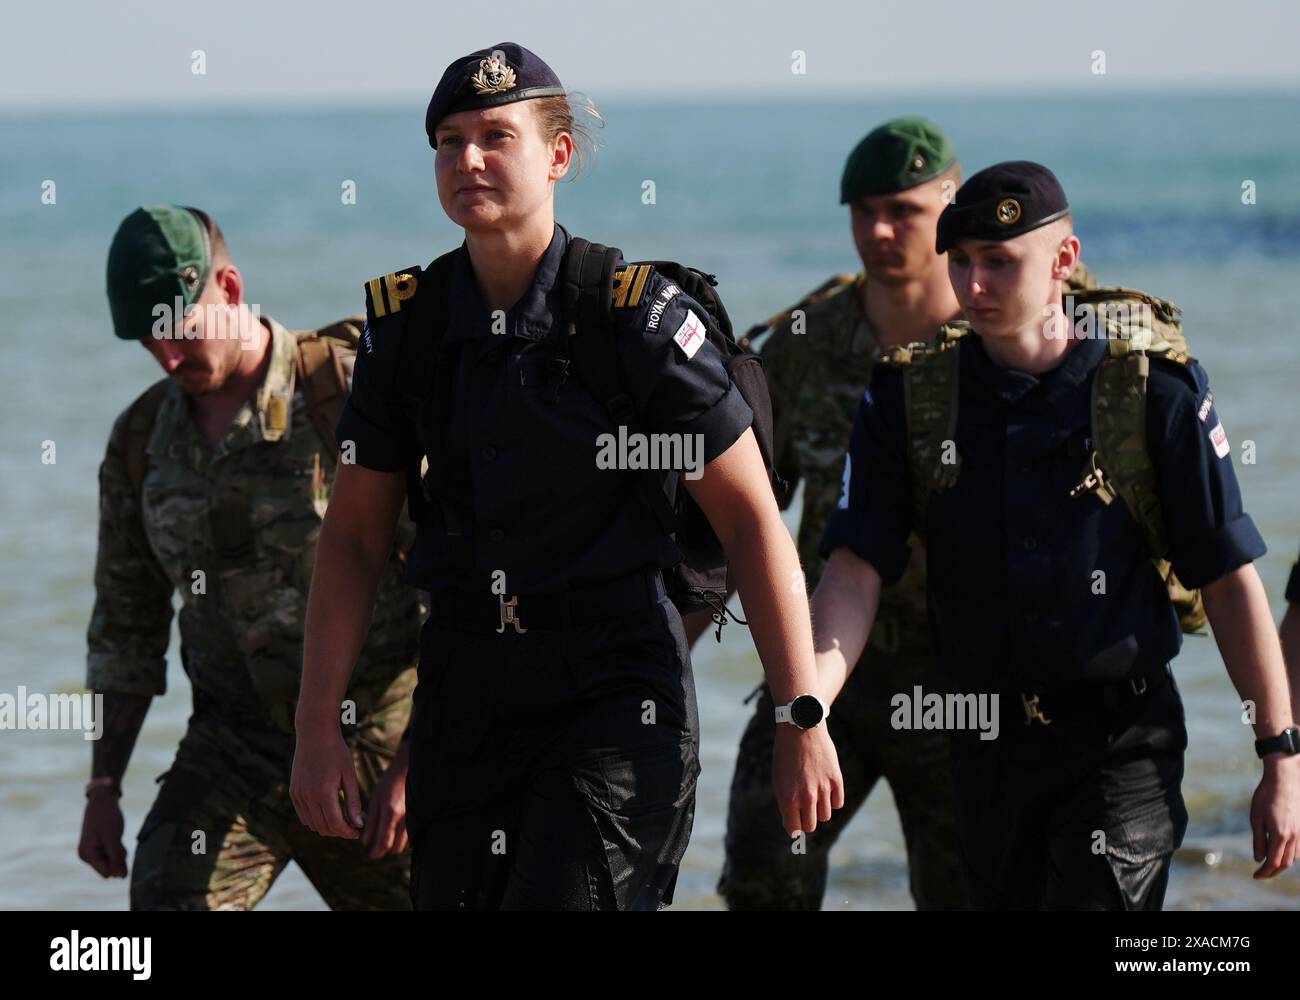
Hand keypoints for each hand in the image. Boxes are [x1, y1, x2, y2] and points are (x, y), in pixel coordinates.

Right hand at [78, 790, 127, 877]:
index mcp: (86, 855)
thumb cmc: (106, 818)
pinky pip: (112, 853)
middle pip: (111, 867)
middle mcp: (87, 855)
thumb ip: (116, 857)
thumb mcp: (113, 838)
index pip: (107, 872)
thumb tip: (121, 877)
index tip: (120, 848)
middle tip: (116, 839)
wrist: (102, 800)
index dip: (119, 864)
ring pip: (113, 860)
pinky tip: (116, 837)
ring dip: (119, 851)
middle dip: (119, 856)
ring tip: (115, 836)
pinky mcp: (98, 846)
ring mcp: (92, 851)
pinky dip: (118, 847)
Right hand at [291, 727, 363, 839]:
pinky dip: (315, 820)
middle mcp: (307, 796)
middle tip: (352, 826)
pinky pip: (303, 816)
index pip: (335, 824)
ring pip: (312, 824)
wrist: (314, 734)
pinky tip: (328, 812)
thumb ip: (353, 801)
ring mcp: (298, 795)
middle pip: (323, 827)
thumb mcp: (349, 775)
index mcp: (323, 792)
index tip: (357, 832)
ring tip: (342, 819)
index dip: (347, 832)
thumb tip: (358, 824)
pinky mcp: (294, 793)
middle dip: (339, 831)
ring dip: (327, 827)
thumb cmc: (336, 752)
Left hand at [361, 742, 409, 857]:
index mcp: (391, 813)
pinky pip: (413, 837)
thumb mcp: (375, 800)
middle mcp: (405, 818)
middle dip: (386, 849)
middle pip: (396, 848)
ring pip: (406, 844)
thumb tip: (365, 842)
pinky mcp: (421, 818)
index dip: (377, 852)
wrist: (408, 770)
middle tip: (378, 845)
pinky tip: (398, 831)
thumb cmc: (389, 783)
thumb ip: (371, 822)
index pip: (384, 842)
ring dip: (396, 844)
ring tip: (387, 837)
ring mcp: (415, 819)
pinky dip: (405, 839)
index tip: (372, 855)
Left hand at [772, 723, 844, 837]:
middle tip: (804, 811)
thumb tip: (793, 823)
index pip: (794, 829)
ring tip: (814, 795)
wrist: (801, 729)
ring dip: (820, 810)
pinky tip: (826, 790)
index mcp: (788, 798)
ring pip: (825, 816)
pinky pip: (838, 804)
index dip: (794, 828)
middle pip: (811, 826)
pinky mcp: (836, 780)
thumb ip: (787, 803)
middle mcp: (806, 797)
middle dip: (807, 821)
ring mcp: (823, 789)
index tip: (795, 823)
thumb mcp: (779, 780)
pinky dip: (833, 801)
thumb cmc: (786, 755)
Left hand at [1251, 754, 1299, 877]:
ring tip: (1269, 866)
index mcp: (1280, 835)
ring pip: (1293, 857)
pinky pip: (1299, 849)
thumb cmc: (1265, 796)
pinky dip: (1289, 856)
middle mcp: (1294, 837)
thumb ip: (1258, 840)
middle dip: (1273, 872)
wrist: (1284, 779)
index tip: (1255, 876)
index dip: (1264, 872)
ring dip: (1282, 865)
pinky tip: (1280, 853)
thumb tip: (1258, 859)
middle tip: (1261, 874)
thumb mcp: (1256, 818)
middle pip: (1285, 863)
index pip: (1273, 863)